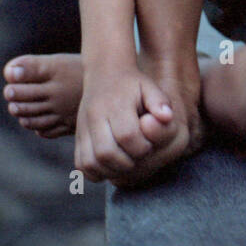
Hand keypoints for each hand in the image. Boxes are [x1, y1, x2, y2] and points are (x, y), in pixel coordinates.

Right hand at [74, 65, 185, 181]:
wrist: (105, 73)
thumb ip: (160, 102)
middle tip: (137, 156)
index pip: (127, 135)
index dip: (142, 146)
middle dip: (126, 162)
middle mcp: (94, 117)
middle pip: (106, 152)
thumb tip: (167, 117)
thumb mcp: (150, 87)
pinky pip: (82, 165)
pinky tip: (110, 165)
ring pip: (91, 163)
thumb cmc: (133, 84)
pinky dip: (95, 172)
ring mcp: (82, 129)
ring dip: (110, 170)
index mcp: (114, 104)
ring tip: (125, 162)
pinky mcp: (78, 138)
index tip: (148, 144)